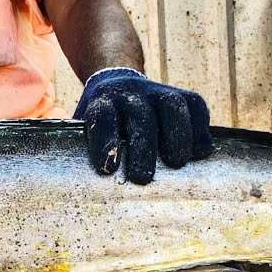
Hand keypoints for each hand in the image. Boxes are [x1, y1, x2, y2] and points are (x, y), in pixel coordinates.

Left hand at [73, 68, 213, 183]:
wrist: (118, 83)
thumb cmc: (101, 123)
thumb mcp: (82, 131)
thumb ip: (77, 151)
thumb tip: (71, 188)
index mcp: (102, 103)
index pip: (103, 116)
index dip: (105, 140)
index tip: (108, 169)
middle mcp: (130, 93)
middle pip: (139, 114)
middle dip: (143, 146)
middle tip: (143, 178)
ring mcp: (158, 92)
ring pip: (172, 104)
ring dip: (177, 134)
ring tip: (177, 163)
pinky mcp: (183, 95)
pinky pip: (196, 106)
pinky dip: (200, 129)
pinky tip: (199, 152)